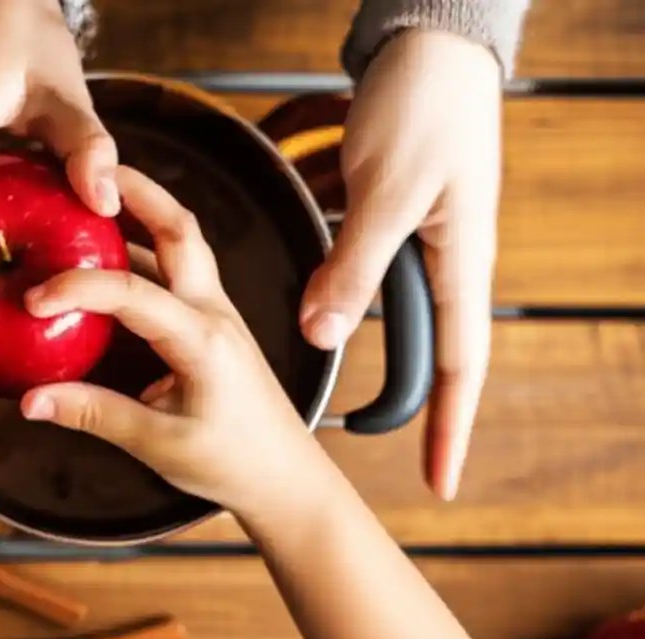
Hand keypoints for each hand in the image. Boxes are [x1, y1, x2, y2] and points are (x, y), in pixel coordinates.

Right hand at [18, 167, 329, 516]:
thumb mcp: (158, 444)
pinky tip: (110, 252)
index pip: (133, 291)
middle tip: (90, 166)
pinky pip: (178, 272)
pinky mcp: (212, 325)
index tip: (33, 301)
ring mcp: (217, 313)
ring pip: (183, 242)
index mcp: (203, 339)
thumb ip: (93, 414)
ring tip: (95, 194)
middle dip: (137, 191)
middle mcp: (214, 312)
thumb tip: (30, 400)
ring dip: (144, 211)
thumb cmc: (232, 464)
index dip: (78, 288)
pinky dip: (144, 249)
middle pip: (180, 229)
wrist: (286, 479)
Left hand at [299, 29, 501, 499]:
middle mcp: (436, 258)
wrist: (428, 38)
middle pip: (416, 344)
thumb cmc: (425, 106)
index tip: (441, 484)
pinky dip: (323, 276)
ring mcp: (409, 234)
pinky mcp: (379, 207)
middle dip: (399, 398)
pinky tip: (289, 292)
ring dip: (344, 332)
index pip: (459, 366)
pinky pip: (349, 255)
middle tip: (366, 443)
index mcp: (457, 264)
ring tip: (312, 374)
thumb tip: (322, 335)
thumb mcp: (390, 193)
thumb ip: (356, 265)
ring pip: (372, 301)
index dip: (450, 428)